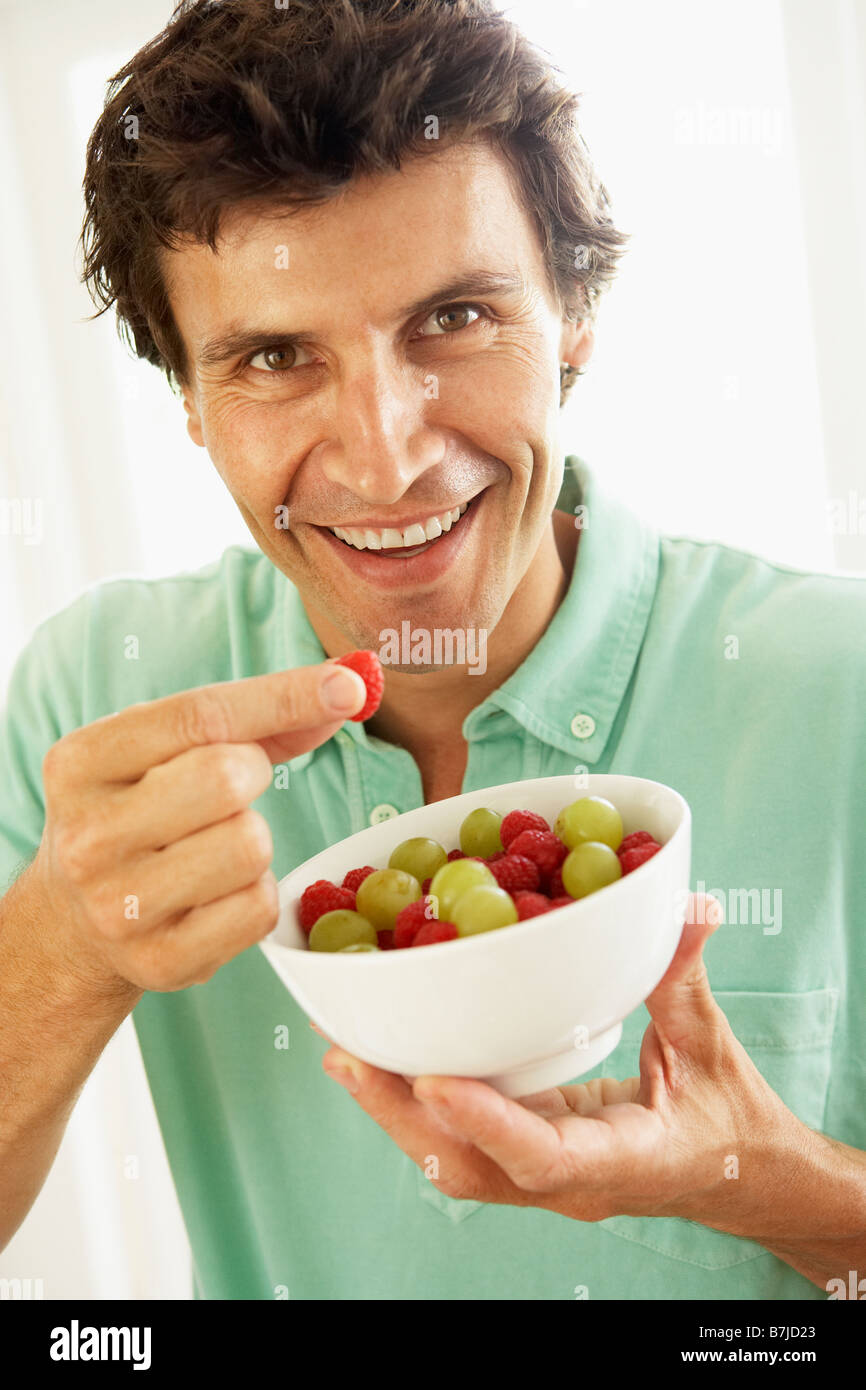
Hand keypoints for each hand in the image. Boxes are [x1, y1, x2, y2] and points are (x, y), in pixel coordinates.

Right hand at [27, 660, 365, 998]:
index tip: (348, 686)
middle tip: (229, 790)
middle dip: (252, 774)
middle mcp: (88, 835)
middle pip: (228, 778)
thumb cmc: (139, 814)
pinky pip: (258, 907)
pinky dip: (256, 893)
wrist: (74, 925)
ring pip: (250, 845)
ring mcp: (118, 906)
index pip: (200, 715)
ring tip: (214, 846)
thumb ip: (255, 720)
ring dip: (254, 839)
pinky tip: (218, 894)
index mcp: (80, 763)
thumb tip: (346, 689)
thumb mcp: (165, 754)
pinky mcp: (158, 961)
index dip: (284, 696)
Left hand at [319, 893, 796, 1225]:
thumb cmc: (729, 1120)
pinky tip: (376, 1056)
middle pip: (469, 1166)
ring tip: (342, 1046)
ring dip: (393, 1106)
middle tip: (346, 1053)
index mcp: (623, 1162)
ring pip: (452, 1157)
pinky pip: (460, 1138)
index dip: (487, 1123)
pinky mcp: (525, 1153)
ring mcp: (540, 1176)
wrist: (739, 1178)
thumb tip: (689, 909)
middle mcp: (569, 1182)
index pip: (545, 1159)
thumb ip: (685, 978)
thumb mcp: (711, 1046)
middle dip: (402, 1112)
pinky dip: (413, 1099)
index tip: (433, 1080)